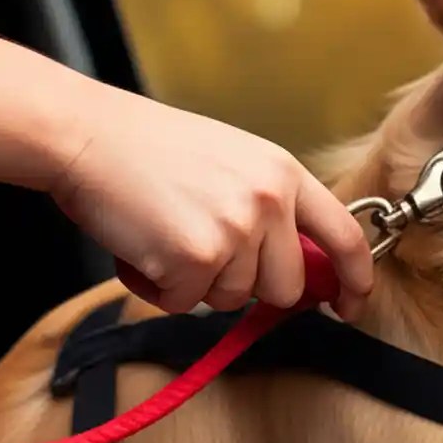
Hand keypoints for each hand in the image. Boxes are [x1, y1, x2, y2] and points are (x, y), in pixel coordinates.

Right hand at [49, 85, 372, 318]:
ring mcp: (236, 229)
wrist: (87, 137)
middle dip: (248, 284)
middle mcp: (269, 201)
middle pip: (286, 286)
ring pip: (234, 298)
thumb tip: (296, 268)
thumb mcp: (235, 163)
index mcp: (284, 174)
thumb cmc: (152, 151)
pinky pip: (187, 302)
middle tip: (203, 251)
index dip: (356, 279)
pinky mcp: (196, 256)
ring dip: (198, 283)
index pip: (344, 235)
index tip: (352, 305)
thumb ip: (272, 209)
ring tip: (167, 236)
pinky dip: (161, 288)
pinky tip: (145, 247)